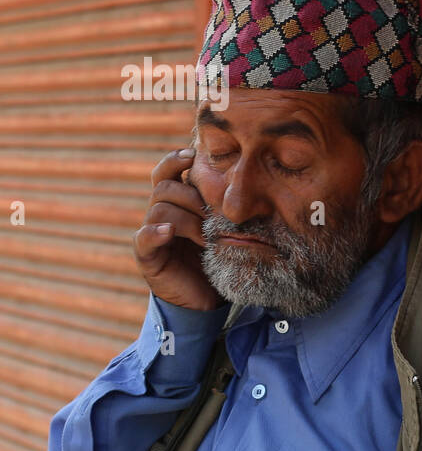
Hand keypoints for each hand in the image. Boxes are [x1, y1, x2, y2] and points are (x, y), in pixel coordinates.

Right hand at [134, 148, 225, 311]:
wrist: (210, 297)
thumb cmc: (222, 257)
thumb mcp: (227, 227)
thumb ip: (227, 204)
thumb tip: (248, 174)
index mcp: (179, 202)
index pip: (167, 171)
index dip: (176, 160)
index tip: (193, 154)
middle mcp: (162, 213)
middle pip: (164, 187)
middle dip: (190, 195)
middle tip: (212, 214)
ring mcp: (153, 233)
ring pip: (159, 209)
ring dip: (186, 219)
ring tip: (206, 237)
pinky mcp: (148, 255)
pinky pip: (144, 237)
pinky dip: (155, 232)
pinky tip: (169, 233)